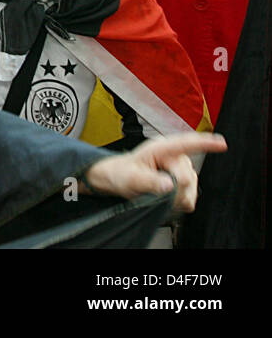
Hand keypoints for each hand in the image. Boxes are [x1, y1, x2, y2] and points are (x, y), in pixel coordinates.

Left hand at [83, 132, 225, 212]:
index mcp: (162, 148)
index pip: (186, 144)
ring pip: (190, 191)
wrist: (123, 179)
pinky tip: (165, 195)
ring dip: (174, 197)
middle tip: (152, 188)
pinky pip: (190, 200)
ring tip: (156, 190)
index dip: (205, 142)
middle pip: (186, 178)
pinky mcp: (188, 185)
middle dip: (171, 189)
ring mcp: (184, 171)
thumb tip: (168, 185)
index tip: (221, 143)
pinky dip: (178, 203)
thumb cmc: (125, 173)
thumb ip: (148, 181)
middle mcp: (177, 157)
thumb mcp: (130, 176)